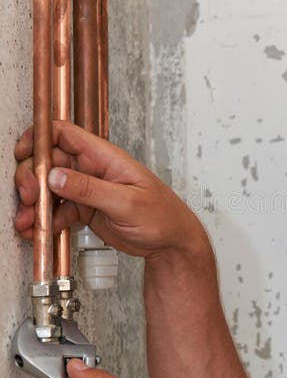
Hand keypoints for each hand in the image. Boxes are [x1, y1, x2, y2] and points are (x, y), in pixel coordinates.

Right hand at [14, 120, 208, 260]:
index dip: (39, 138)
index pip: (64, 134)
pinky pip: (58, 211)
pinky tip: (36, 232)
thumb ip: (90, 189)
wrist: (171, 243)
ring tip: (27, 222)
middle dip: (31, 178)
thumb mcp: (127, 202)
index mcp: (104, 157)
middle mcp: (92, 169)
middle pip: (49, 161)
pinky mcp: (85, 209)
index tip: (23, 154)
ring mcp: (87, 189)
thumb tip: (56, 175)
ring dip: (34, 204)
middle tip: (29, 198)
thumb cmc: (161, 216)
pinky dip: (44, 221)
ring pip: (49, 188)